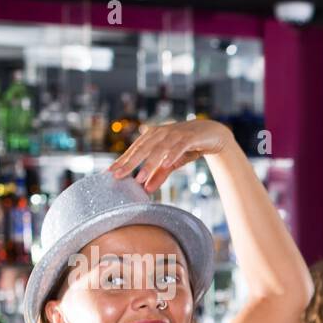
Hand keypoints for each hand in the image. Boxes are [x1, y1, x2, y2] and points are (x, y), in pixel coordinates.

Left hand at [108, 119, 234, 192]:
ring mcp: (175, 133)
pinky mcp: (189, 137)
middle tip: (118, 176)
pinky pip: (179, 146)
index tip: (110, 173)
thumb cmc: (187, 147)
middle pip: (142, 149)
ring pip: (159, 149)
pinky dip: (172, 155)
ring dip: (149, 164)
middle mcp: (160, 133)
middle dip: (130, 163)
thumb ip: (159, 174)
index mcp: (152, 136)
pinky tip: (166, 164)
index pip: (135, 150)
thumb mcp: (171, 163)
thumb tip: (146, 189)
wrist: (211, 133)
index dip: (123, 161)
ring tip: (140, 178)